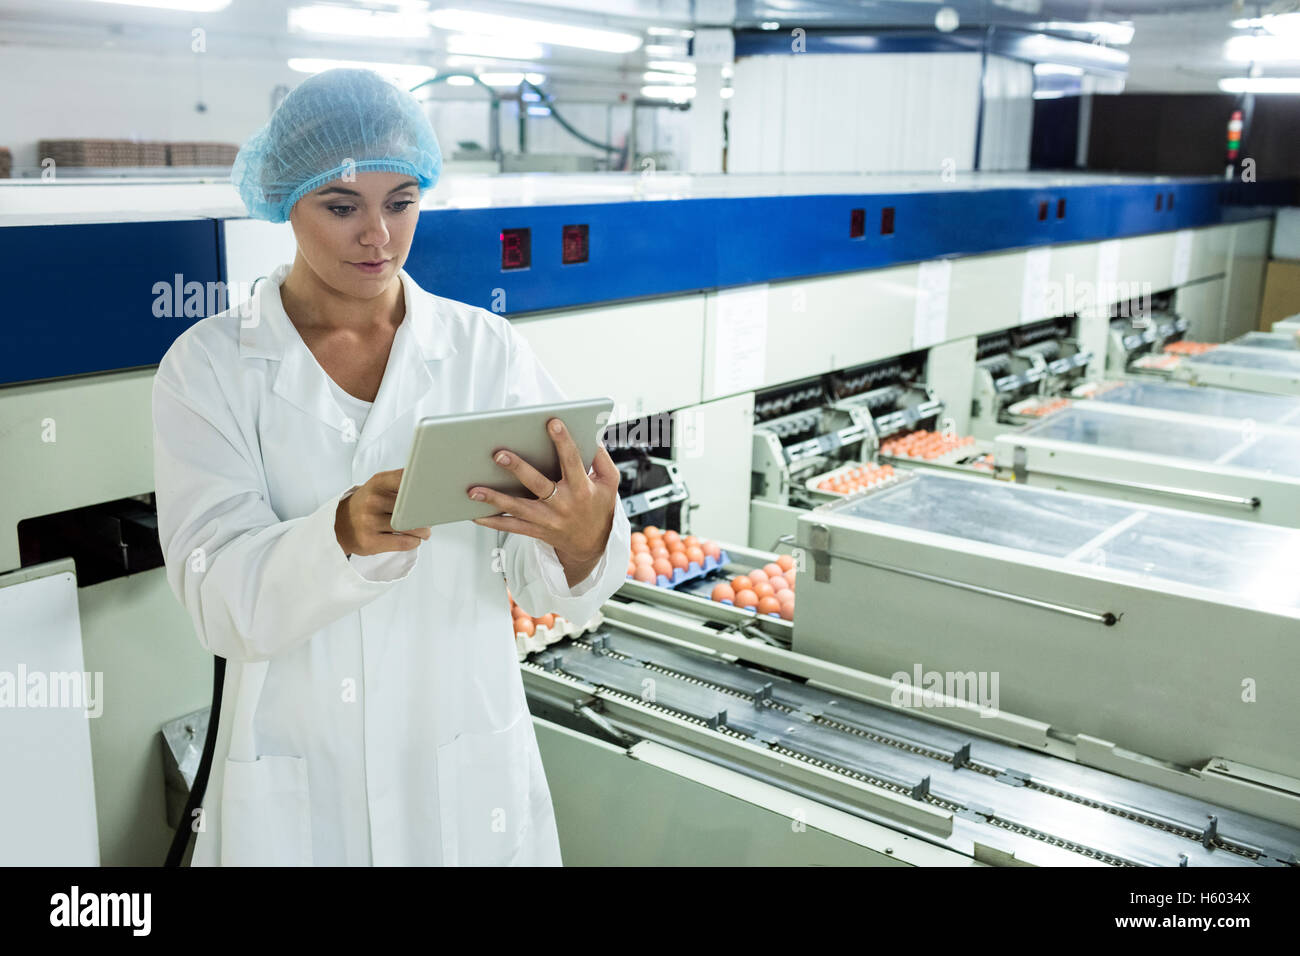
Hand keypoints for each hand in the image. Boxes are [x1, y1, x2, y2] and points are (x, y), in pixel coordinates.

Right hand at [336, 468, 431, 556]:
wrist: (340, 524)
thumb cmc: (368, 503)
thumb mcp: (380, 485)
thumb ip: (402, 481)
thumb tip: (432, 482)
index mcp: (378, 483)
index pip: (408, 480)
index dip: (424, 487)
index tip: (434, 493)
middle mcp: (372, 501)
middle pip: (412, 507)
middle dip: (426, 514)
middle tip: (431, 516)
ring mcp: (369, 522)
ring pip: (410, 527)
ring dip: (423, 531)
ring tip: (425, 531)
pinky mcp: (370, 542)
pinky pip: (403, 543)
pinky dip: (414, 542)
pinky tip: (414, 539)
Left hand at [469, 418, 618, 580]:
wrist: (591, 544)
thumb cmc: (598, 506)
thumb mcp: (609, 482)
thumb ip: (601, 458)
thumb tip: (592, 435)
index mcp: (582, 488)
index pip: (572, 461)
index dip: (563, 441)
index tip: (552, 422)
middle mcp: (563, 504)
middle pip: (538, 485)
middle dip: (518, 469)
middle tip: (498, 455)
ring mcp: (548, 520)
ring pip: (519, 508)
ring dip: (495, 499)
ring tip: (473, 490)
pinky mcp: (537, 531)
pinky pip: (512, 527)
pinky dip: (493, 522)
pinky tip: (475, 515)